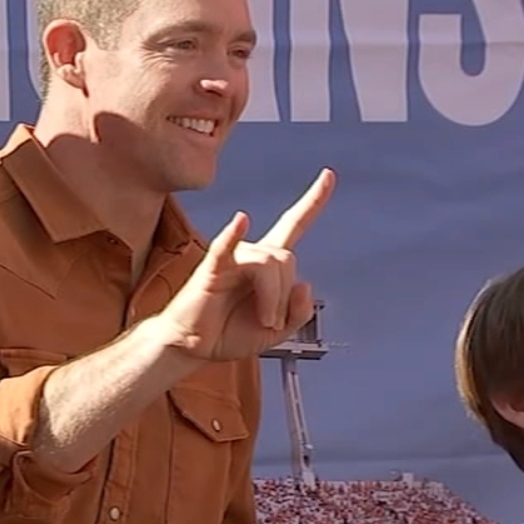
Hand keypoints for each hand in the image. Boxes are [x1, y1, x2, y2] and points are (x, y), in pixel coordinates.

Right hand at [154, 169, 333, 360]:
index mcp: (269, 265)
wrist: (195, 347)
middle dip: (285, 296)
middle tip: (271, 322)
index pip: (294, 223)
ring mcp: (232, 259)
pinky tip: (241, 221)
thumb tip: (305, 284)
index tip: (328, 175)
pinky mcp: (212, 269)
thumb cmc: (229, 333)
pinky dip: (234, 233)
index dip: (314, 201)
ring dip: (272, 299)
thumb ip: (300, 312)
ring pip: (268, 264)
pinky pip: (226, 247)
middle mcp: (252, 254)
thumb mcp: (278, 331)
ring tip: (262, 320)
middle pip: (287, 258)